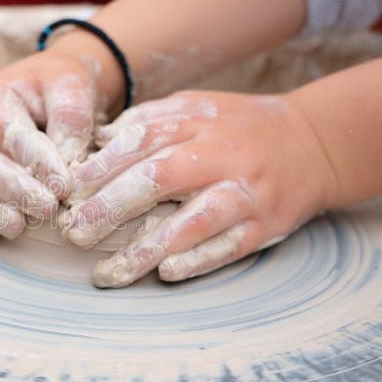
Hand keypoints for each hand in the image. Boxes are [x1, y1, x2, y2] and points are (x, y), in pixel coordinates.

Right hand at [0, 48, 107, 242]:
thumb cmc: (56, 88)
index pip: (10, 135)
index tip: (64, 186)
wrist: (43, 91)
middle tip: (49, 210)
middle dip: (17, 191)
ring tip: (19, 228)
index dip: (37, 163)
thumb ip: (70, 117)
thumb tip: (68, 159)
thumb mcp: (69, 85)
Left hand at [63, 90, 335, 286]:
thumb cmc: (238, 128)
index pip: (139, 142)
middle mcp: (218, 156)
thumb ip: (148, 121)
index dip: (100, 167)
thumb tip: (95, 142)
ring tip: (107, 274)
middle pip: (157, 179)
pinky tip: (166, 274)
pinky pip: (227, 246)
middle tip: (74, 234)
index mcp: (195, 123)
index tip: (67, 192)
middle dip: (110, 208)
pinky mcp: (264, 225)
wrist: (314, 142)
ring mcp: (244, 192)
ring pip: (192, 222)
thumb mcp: (195, 108)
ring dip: (146, 249)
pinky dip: (197, 260)